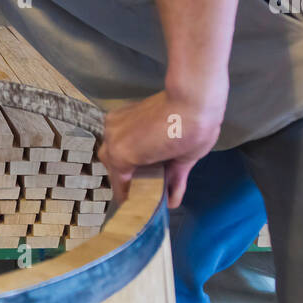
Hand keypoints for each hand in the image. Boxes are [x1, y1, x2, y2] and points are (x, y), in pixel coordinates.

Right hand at [97, 89, 224, 208]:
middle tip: (140, 183)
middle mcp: (112, 140)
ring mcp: (114, 125)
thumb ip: (173, 181)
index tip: (132, 205)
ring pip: (111, 149)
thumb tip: (172, 202)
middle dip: (124, 175)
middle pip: (112, 165)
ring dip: (123, 157)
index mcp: (122, 156)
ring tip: (141, 163)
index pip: (119, 184)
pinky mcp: (120, 113)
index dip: (127, 196)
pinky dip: (124, 141)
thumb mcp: (183, 162)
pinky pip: (114, 133)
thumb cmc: (190, 133)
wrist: (192, 98)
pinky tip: (140, 144)